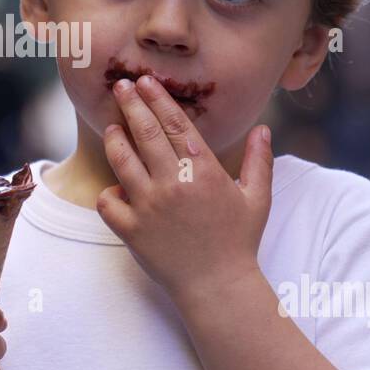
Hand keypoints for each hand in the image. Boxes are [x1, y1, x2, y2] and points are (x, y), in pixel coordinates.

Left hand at [96, 75, 273, 301]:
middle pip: (146, 133)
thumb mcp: (257, 199)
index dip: (158, 99)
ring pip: (121, 161)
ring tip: (113, 127)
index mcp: (204, 171)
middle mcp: (174, 184)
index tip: (146, 82)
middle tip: (120, 85)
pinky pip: (107, 202)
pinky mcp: (132, 230)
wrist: (218, 287)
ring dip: (115, 139)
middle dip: (131, 104)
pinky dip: (108, 193)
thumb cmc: (239, 242)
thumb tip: (263, 128)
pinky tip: (115, 188)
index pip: (175, 124)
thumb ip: (260, 160)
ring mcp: (149, 207)